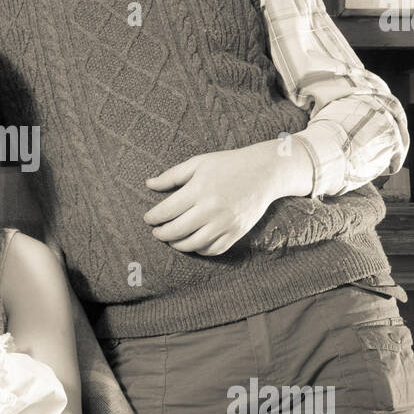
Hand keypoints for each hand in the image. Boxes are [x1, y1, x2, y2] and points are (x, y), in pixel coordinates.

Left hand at [144, 140, 310, 255]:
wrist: (264, 171)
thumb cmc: (228, 164)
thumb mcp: (198, 163)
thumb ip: (172, 176)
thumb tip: (148, 184)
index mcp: (199, 190)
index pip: (166, 211)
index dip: (153, 217)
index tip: (148, 219)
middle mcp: (211, 209)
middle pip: (176, 231)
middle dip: (161, 234)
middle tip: (156, 232)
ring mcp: (225, 223)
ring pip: (193, 244)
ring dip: (177, 245)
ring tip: (172, 239)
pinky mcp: (237, 232)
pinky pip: (213, 249)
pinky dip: (200, 250)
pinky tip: (193, 243)